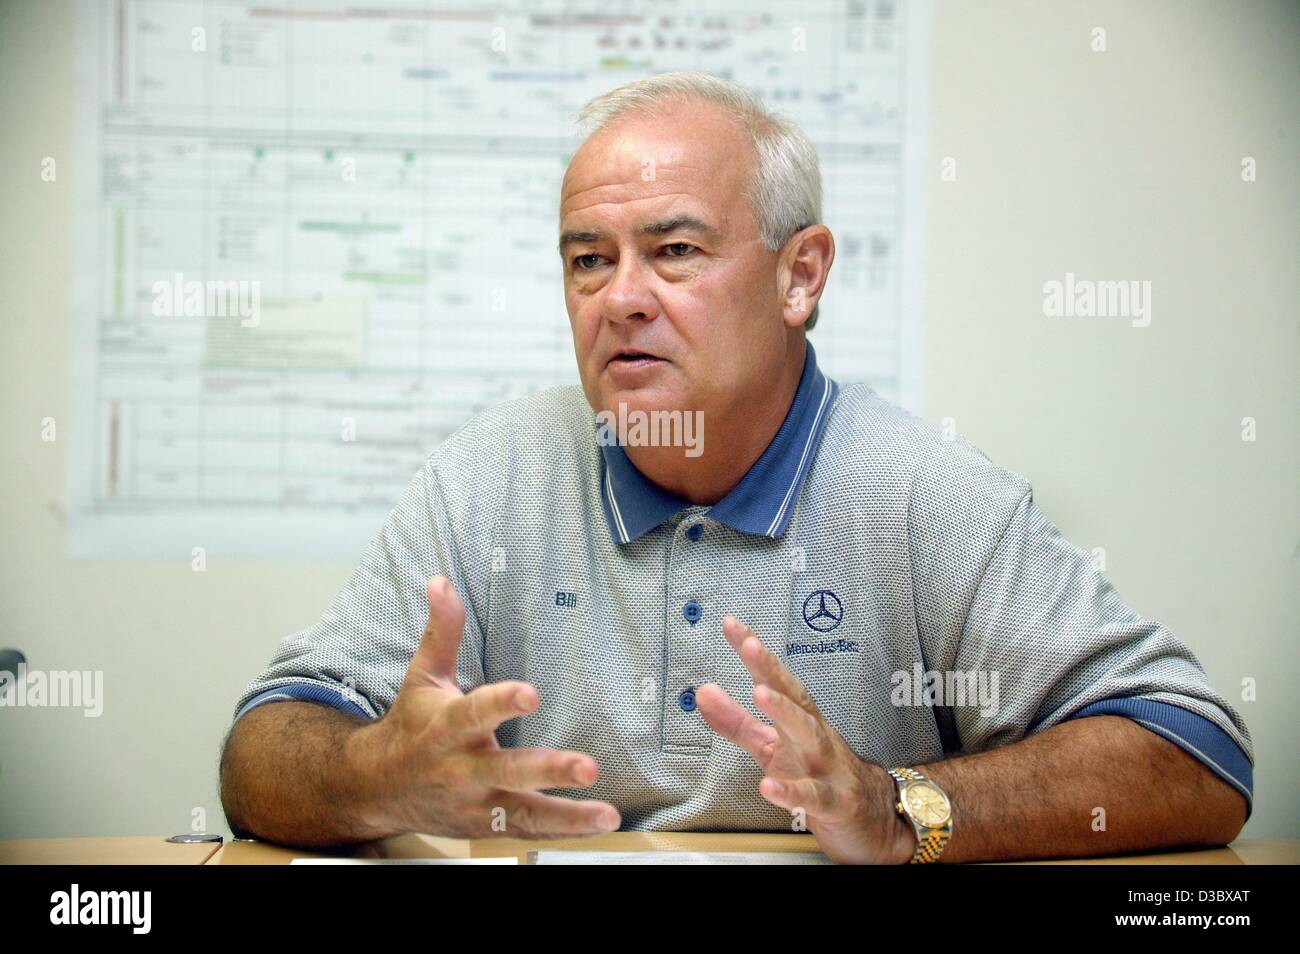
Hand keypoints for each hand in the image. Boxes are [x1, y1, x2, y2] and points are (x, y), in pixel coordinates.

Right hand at [359, 576, 621, 838]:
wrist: (375, 788)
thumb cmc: (409, 725)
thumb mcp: (423, 675)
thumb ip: (442, 631)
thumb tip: (442, 582)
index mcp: (446, 727)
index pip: (475, 713)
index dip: (502, 703)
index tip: (531, 693)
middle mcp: (461, 768)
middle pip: (507, 770)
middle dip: (548, 769)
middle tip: (587, 767)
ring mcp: (475, 802)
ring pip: (522, 811)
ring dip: (566, 815)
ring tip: (606, 812)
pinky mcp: (486, 824)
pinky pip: (527, 829)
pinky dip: (564, 830)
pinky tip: (600, 822)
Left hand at [696, 615, 914, 863]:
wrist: (873, 815)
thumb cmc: (817, 772)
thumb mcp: (771, 747)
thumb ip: (737, 722)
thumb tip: (703, 692)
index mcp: (800, 718)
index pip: (776, 679)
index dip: (755, 652)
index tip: (732, 624)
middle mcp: (814, 735)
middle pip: (794, 696)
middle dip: (771, 669)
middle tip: (749, 644)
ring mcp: (825, 767)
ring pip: (808, 735)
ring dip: (786, 713)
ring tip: (760, 693)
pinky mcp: (831, 803)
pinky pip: (811, 796)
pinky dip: (791, 792)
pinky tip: (768, 787)